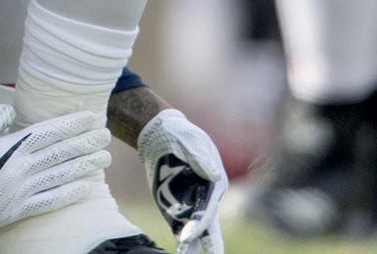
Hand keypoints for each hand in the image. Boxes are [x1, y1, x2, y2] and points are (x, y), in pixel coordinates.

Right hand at [0, 105, 111, 240]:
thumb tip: (8, 111)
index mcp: (7, 148)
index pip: (48, 132)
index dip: (71, 124)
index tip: (89, 116)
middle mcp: (20, 170)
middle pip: (60, 152)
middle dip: (84, 142)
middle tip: (104, 134)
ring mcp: (21, 192)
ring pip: (61, 176)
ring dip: (84, 165)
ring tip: (103, 157)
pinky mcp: (17, 210)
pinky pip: (51, 201)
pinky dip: (70, 193)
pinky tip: (85, 187)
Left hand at [137, 109, 225, 253]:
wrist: (162, 134)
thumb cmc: (180, 135)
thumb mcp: (190, 141)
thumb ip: (199, 157)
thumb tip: (213, 174)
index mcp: (214, 184)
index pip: (207, 209)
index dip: (199, 223)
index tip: (190, 234)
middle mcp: (205, 199)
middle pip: (208, 226)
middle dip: (208, 244)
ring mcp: (190, 203)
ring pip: (193, 230)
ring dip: (190, 244)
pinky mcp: (175, 204)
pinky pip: (178, 225)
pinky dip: (180, 239)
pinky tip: (179, 251)